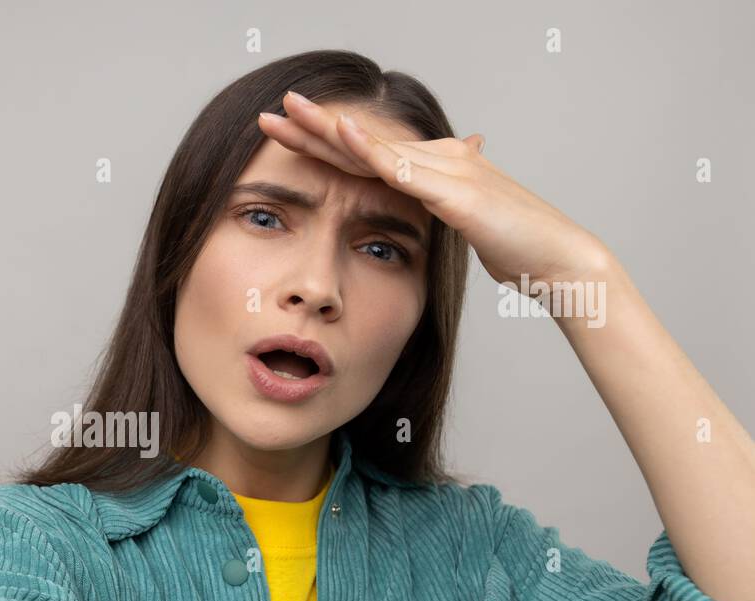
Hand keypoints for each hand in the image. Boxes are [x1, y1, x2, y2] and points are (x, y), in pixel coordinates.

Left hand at [258, 92, 614, 289]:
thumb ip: (446, 205)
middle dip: (314, 128)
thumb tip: (435, 194)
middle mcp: (439, 160)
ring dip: (331, 129)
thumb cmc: (518, 246)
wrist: (560, 260)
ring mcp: (448, 172)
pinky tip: (343, 135)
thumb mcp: (468, 224)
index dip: (325, 143)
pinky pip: (405, 169)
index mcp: (436, 169)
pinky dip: (371, 151)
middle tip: (271, 111)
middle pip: (363, 144)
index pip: (367, 156)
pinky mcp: (458, 192)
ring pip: (376, 148)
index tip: (285, 134)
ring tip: (291, 111)